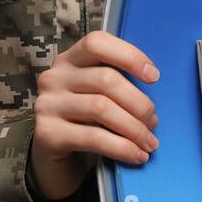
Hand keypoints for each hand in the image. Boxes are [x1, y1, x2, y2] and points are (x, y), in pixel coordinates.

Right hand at [28, 30, 159, 201]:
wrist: (54, 158)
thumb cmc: (84, 122)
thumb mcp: (97, 96)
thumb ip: (117, 86)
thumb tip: (153, 94)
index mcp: (69, 60)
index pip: (97, 43)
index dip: (129, 56)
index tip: (154, 77)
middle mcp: (54, 78)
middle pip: (106, 79)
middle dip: (138, 103)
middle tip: (154, 122)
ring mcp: (47, 105)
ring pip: (101, 108)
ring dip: (133, 128)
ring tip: (149, 142)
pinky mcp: (47, 133)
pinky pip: (93, 137)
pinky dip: (121, 147)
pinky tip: (136, 155)